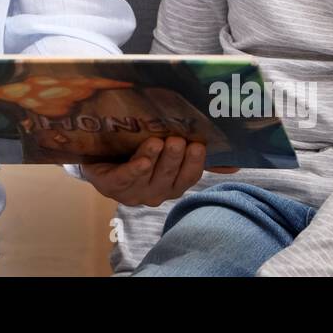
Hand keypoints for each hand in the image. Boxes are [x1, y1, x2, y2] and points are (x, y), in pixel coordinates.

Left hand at [82, 136, 239, 206]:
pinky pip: (124, 180)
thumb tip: (236, 164)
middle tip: (179, 140)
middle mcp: (154, 193)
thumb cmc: (137, 151)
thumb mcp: (168, 152)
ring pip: (148, 178)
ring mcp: (132, 192)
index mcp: (171, 185)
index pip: (188, 178)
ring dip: (156, 160)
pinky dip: (135, 170)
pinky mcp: (110, 185)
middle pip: (169, 178)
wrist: (97, 153)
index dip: (194, 164)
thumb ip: (196, 156)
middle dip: (175, 159)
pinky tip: (142, 159)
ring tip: (160, 141)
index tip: (200, 145)